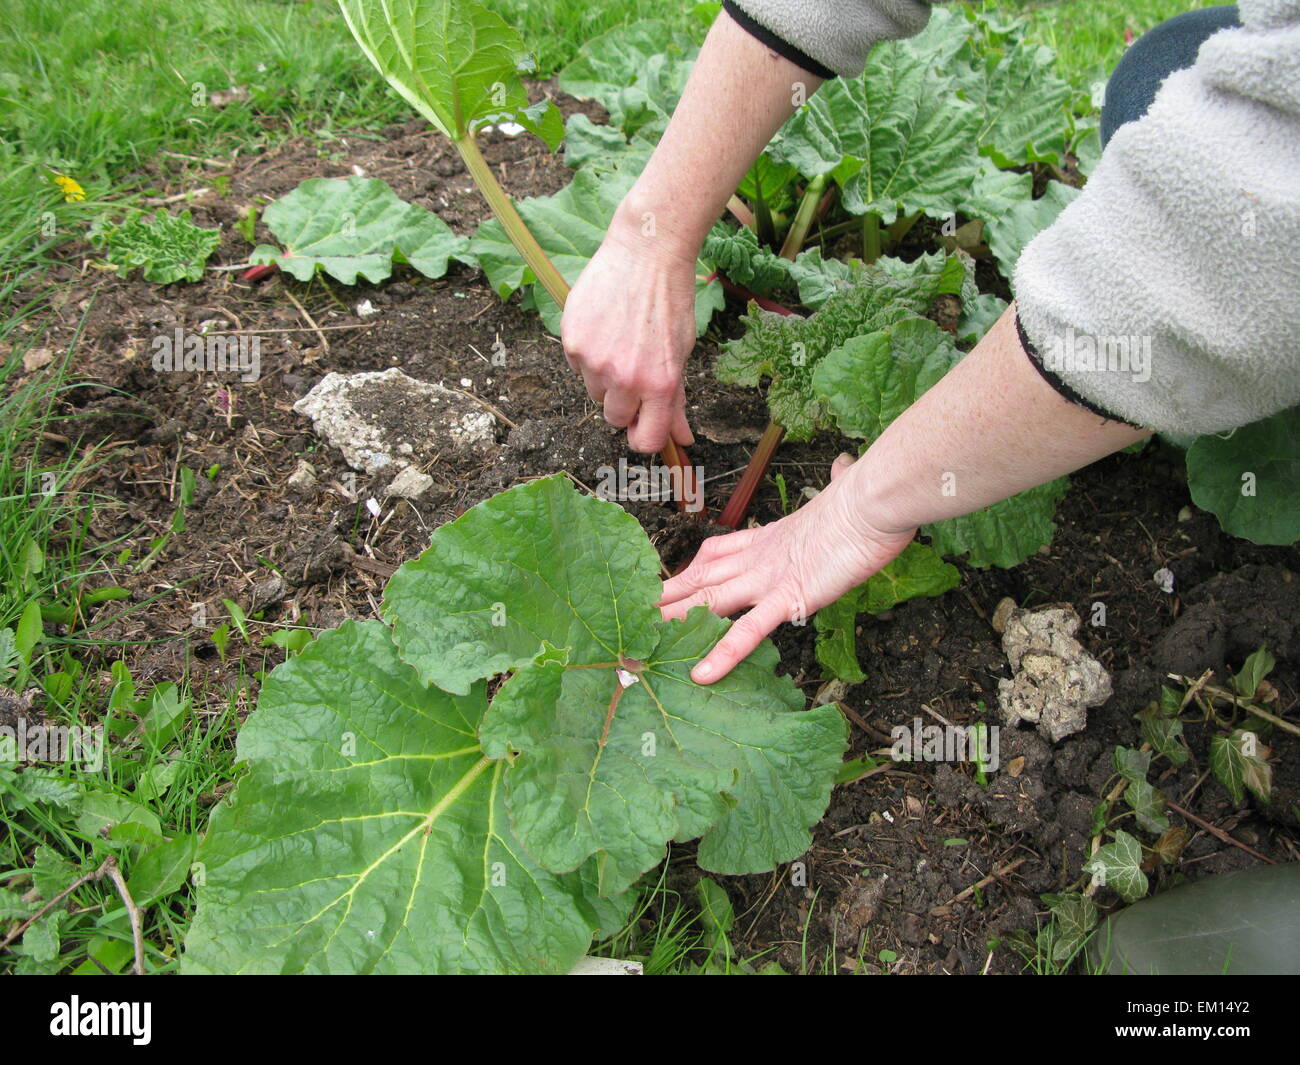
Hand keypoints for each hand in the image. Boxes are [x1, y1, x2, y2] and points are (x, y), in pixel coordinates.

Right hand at [561, 212, 697, 452]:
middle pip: (615, 419)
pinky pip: (577, 364)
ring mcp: (595, 361)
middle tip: (634, 369)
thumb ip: (677, 401)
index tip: (643, 427)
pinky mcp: (572, 341)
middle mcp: (625, 378)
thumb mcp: (682, 353)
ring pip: (594, 391)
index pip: (646, 441)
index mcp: (660, 384)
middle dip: (625, 403)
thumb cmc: (670, 301)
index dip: (644, 437)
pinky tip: (604, 325)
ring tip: (619, 339)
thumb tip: (684, 440)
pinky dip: (588, 352)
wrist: (646, 252)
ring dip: (604, 376)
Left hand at [658, 455, 917, 683]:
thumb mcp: (845, 491)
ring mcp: (769, 579)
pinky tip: (703, 674)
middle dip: (668, 598)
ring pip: (710, 603)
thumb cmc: (866, 495)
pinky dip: (723, 653)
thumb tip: (845, 464)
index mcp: (769, 536)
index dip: (689, 569)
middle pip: (702, 579)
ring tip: (644, 642)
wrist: (874, 499)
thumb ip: (840, 481)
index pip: (717, 553)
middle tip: (634, 614)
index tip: (666, 581)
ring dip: (677, 623)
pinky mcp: (787, 598)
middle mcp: (759, 558)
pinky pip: (748, 631)